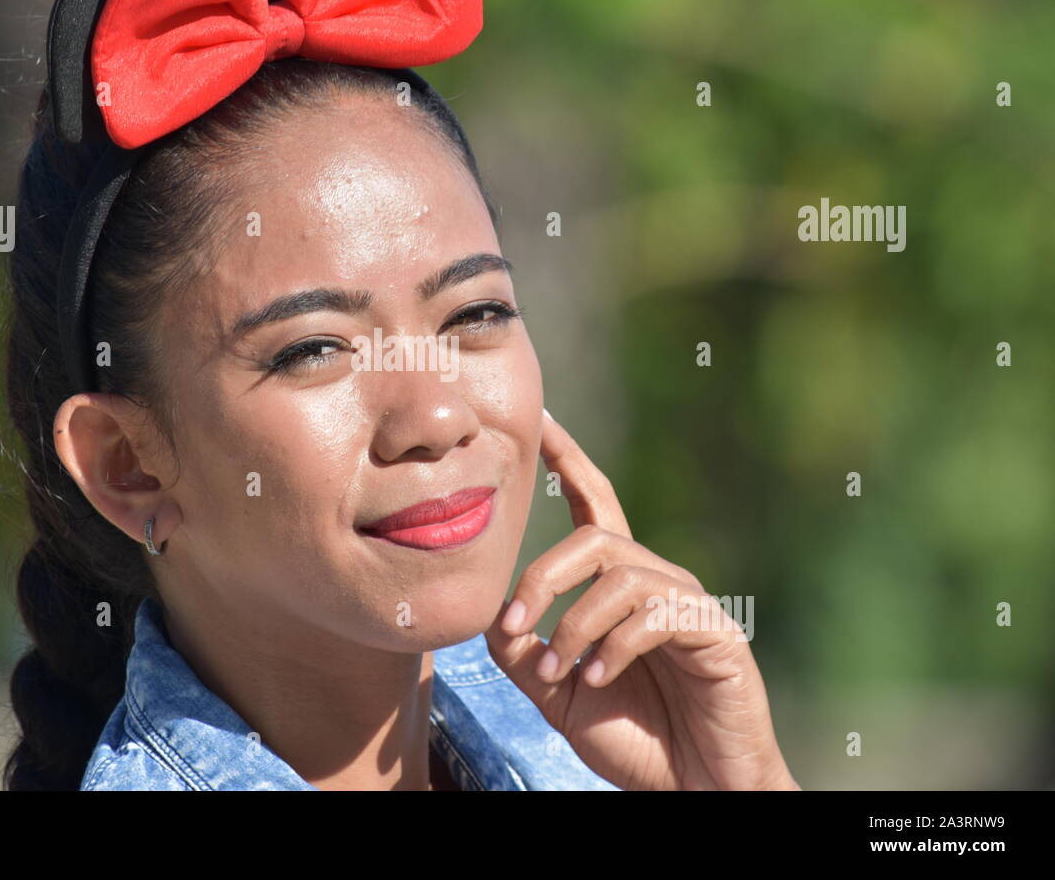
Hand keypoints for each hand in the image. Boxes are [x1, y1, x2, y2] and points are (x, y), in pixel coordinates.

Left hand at [484, 409, 799, 789]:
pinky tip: (598, 679)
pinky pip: (655, 614)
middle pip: (594, 540)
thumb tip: (497, 613)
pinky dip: (615, 646)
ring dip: (575, 625)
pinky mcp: (714, 631)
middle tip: (517, 626)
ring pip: (619, 577)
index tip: (542, 421)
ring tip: (561, 674)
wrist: (694, 789)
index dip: (570, 460)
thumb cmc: (633, 737)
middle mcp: (655, 581)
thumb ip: (523, 651)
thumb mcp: (557, 692)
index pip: (594, 506)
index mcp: (618, 585)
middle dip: (543, 577)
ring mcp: (688, 603)